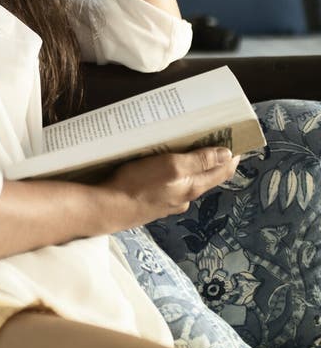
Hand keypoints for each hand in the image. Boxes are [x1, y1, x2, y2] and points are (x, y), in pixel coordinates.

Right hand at [99, 147, 240, 228]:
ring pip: (189, 182)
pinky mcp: (154, 203)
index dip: (232, 156)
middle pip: (207, 177)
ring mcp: (170, 202)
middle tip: (214, 139)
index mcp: (193, 186)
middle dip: (215, 160)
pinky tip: (164, 169)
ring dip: (194, 167)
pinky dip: (176, 175)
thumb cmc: (140, 184)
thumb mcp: (171, 166)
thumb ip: (199, 161)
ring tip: (189, 149)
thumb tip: (227, 155)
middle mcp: (186, 197)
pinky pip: (172, 186)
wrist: (110, 208)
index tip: (236, 139)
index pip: (222, 171)